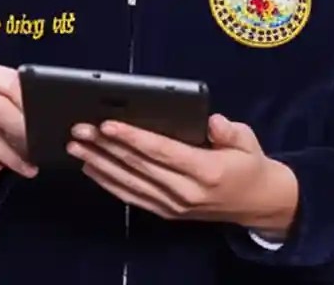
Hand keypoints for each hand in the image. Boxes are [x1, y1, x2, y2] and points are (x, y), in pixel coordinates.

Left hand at [66, 114, 297, 237]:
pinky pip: (131, 196)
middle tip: (79, 128)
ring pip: (128, 182)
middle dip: (105, 146)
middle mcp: (185, 192)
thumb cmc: (248, 164)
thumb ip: (229, 131)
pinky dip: (108, 182)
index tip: (107, 124)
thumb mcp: (247, 141)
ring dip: (99, 163)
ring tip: (75, 145)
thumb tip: (211, 121)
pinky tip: (90, 166)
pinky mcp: (166, 212)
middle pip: (138, 165)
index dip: (132, 137)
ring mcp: (173, 205)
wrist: (258, 204)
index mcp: (206, 171)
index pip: (161, 151)